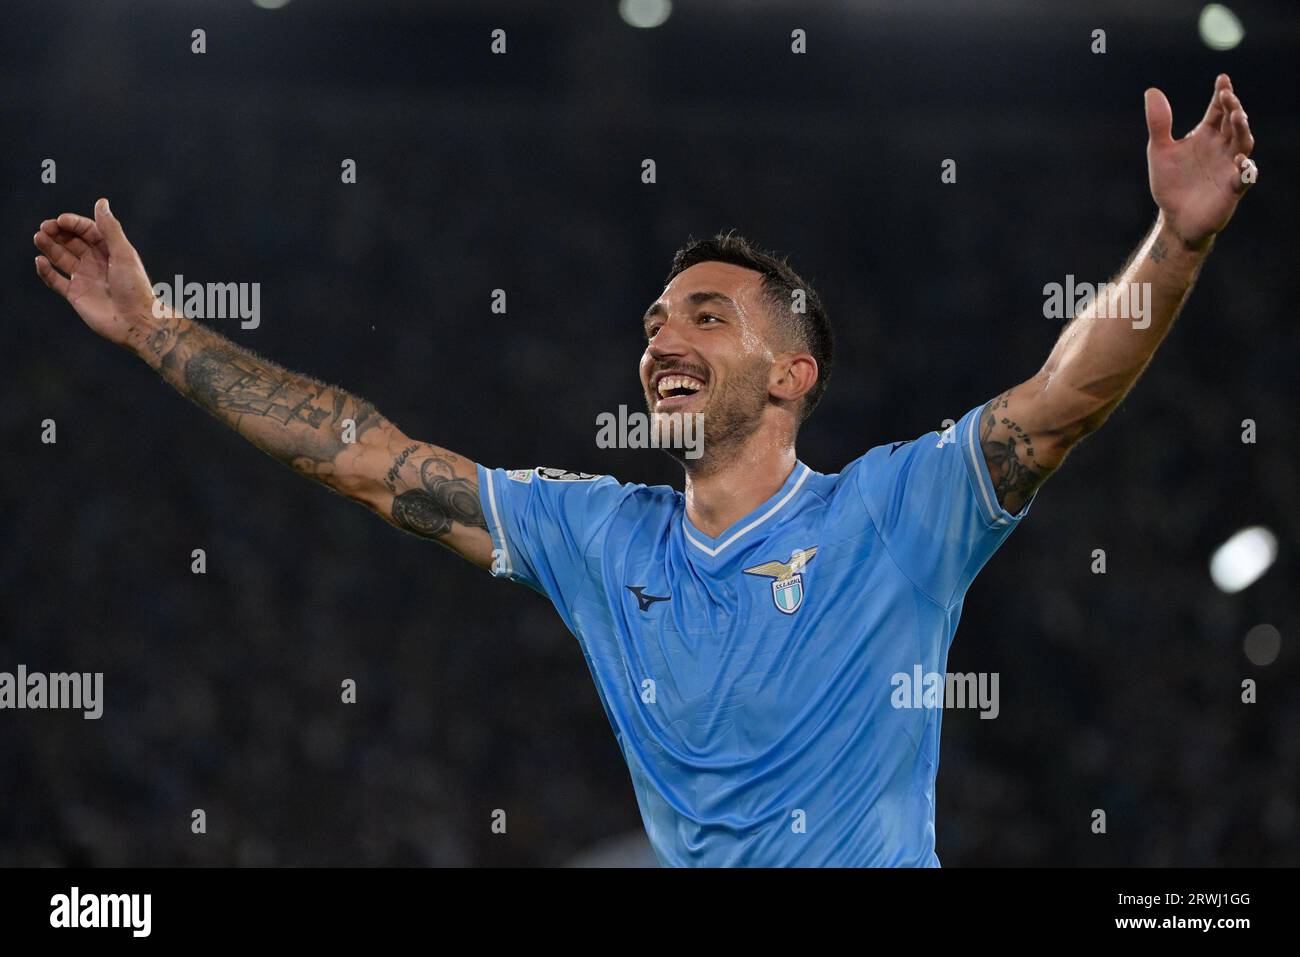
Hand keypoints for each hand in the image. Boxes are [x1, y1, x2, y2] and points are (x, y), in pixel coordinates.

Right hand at [34, 198, 160, 350]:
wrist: (136, 322)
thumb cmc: (135, 287)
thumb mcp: (123, 254)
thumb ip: (110, 229)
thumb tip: (101, 202)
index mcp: (109, 251)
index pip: (87, 231)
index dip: (73, 223)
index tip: (60, 220)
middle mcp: (96, 262)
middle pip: (72, 242)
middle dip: (58, 232)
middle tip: (45, 227)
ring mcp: (85, 278)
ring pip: (61, 258)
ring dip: (49, 247)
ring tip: (38, 237)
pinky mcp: (75, 294)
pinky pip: (55, 280)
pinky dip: (46, 271)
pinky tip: (40, 261)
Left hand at [1145, 74, 1256, 249]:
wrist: (1175, 218)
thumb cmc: (1171, 184)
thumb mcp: (1160, 151)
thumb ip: (1158, 123)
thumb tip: (1151, 91)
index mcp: (1206, 135)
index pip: (1218, 109)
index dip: (1222, 94)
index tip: (1222, 78)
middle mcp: (1222, 147)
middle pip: (1233, 122)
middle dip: (1233, 107)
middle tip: (1227, 96)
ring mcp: (1230, 166)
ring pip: (1243, 143)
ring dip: (1242, 129)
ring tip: (1236, 116)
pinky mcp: (1233, 188)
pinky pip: (1245, 176)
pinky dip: (1245, 168)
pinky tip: (1239, 159)